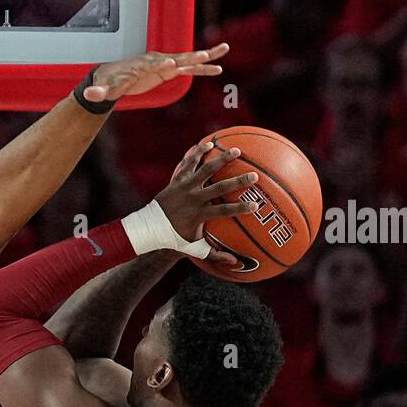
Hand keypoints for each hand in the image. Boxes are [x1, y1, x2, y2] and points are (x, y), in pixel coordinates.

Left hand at [83, 44, 228, 103]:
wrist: (112, 76)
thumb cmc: (108, 83)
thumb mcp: (103, 90)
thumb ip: (98, 93)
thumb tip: (88, 96)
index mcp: (141, 65)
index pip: (152, 65)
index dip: (161, 65)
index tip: (172, 64)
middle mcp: (155, 61)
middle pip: (176, 56)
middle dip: (189, 55)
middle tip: (204, 53)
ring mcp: (164, 64)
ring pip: (188, 59)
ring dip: (205, 56)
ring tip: (224, 50)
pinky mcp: (169, 69)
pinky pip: (189, 68)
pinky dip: (203, 67)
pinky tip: (218, 69)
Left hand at [152, 138, 257, 258]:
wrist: (150, 228)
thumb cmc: (175, 238)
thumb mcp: (193, 249)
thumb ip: (214, 255)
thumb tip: (236, 264)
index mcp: (199, 215)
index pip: (224, 212)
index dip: (240, 209)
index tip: (256, 206)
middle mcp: (193, 199)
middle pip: (219, 188)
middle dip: (237, 181)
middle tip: (254, 175)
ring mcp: (184, 188)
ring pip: (204, 170)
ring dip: (221, 159)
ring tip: (236, 150)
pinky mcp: (177, 180)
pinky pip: (188, 164)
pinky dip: (197, 153)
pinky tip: (209, 143)